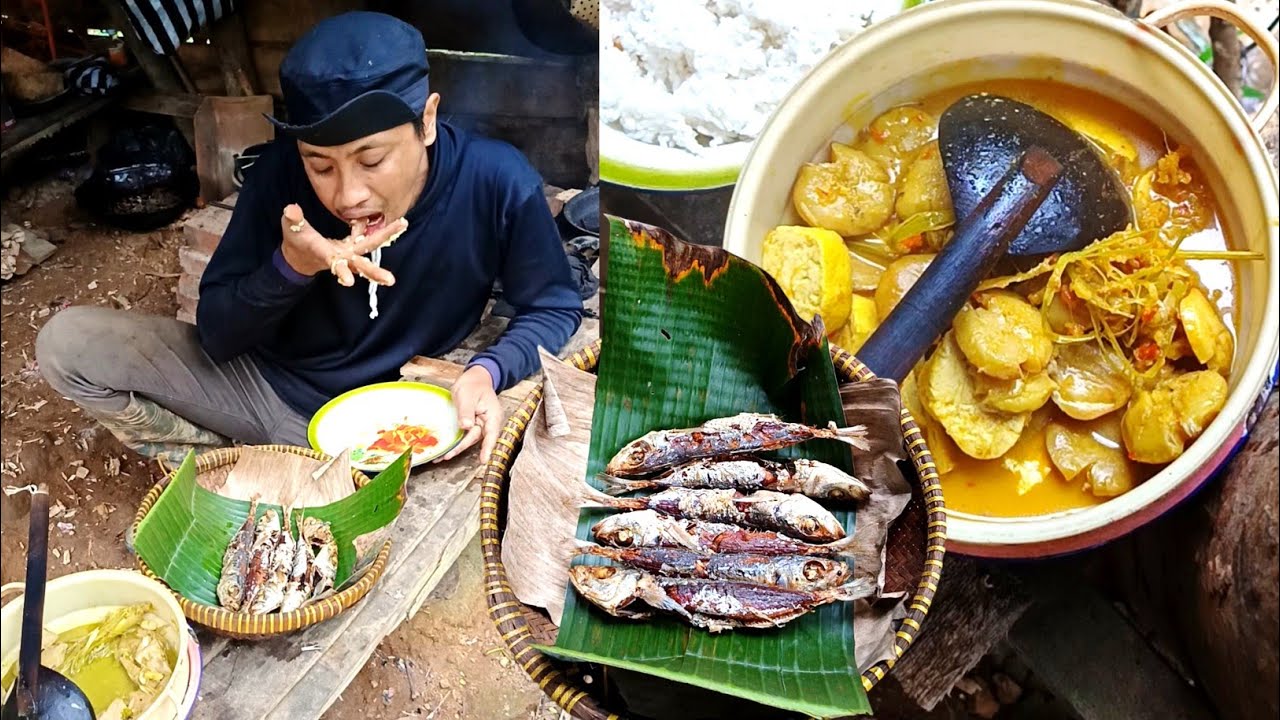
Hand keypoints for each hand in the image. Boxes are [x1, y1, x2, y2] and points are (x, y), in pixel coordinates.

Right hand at [278, 204, 406, 286]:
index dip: (339, 270)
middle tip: (391, 280)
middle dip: (375, 272)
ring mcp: (347, 253)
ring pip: (369, 250)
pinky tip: (383, 220)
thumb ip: (293, 219)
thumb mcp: (291, 229)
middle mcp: (340, 256)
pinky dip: (371, 230)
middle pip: (360, 264)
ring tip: (403, 228)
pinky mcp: (350, 247)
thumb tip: (290, 209)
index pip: (333, 263)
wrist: (300, 255)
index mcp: (325, 254)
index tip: (348, 282)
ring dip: (385, 239)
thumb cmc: (296, 241)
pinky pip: (364, 238)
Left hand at [436, 365, 501, 463]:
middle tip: (447, 456)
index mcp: (492, 416)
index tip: (484, 461)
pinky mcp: (471, 426)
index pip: (491, 435)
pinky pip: (463, 435)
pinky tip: (445, 448)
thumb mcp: (467, 396)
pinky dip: (455, 442)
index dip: (487, 448)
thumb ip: (466, 411)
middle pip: (475, 439)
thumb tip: (466, 426)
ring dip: (456, 447)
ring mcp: (479, 425)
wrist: (473, 379)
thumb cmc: (473, 384)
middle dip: (461, 448)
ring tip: (442, 456)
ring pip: (468, 439)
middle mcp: (487, 423)